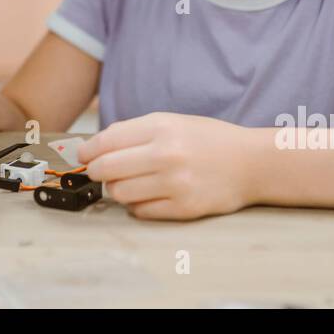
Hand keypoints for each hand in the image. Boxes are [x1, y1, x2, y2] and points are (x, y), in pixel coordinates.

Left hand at [78, 113, 261, 219]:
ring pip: (120, 193)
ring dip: (117, 189)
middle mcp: (166, 155)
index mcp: (161, 128)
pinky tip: (146, 195)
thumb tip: (95, 146)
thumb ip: (134, 131)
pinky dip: (137, 205)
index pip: (106, 141)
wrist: (251, 163)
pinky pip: (141, 211)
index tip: (82, 155)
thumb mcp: (172, 122)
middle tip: (97, 172)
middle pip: (106, 169)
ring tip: (127, 182)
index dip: (87, 151)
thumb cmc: (208, 140)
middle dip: (95, 171)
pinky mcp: (183, 208)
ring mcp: (175, 184)